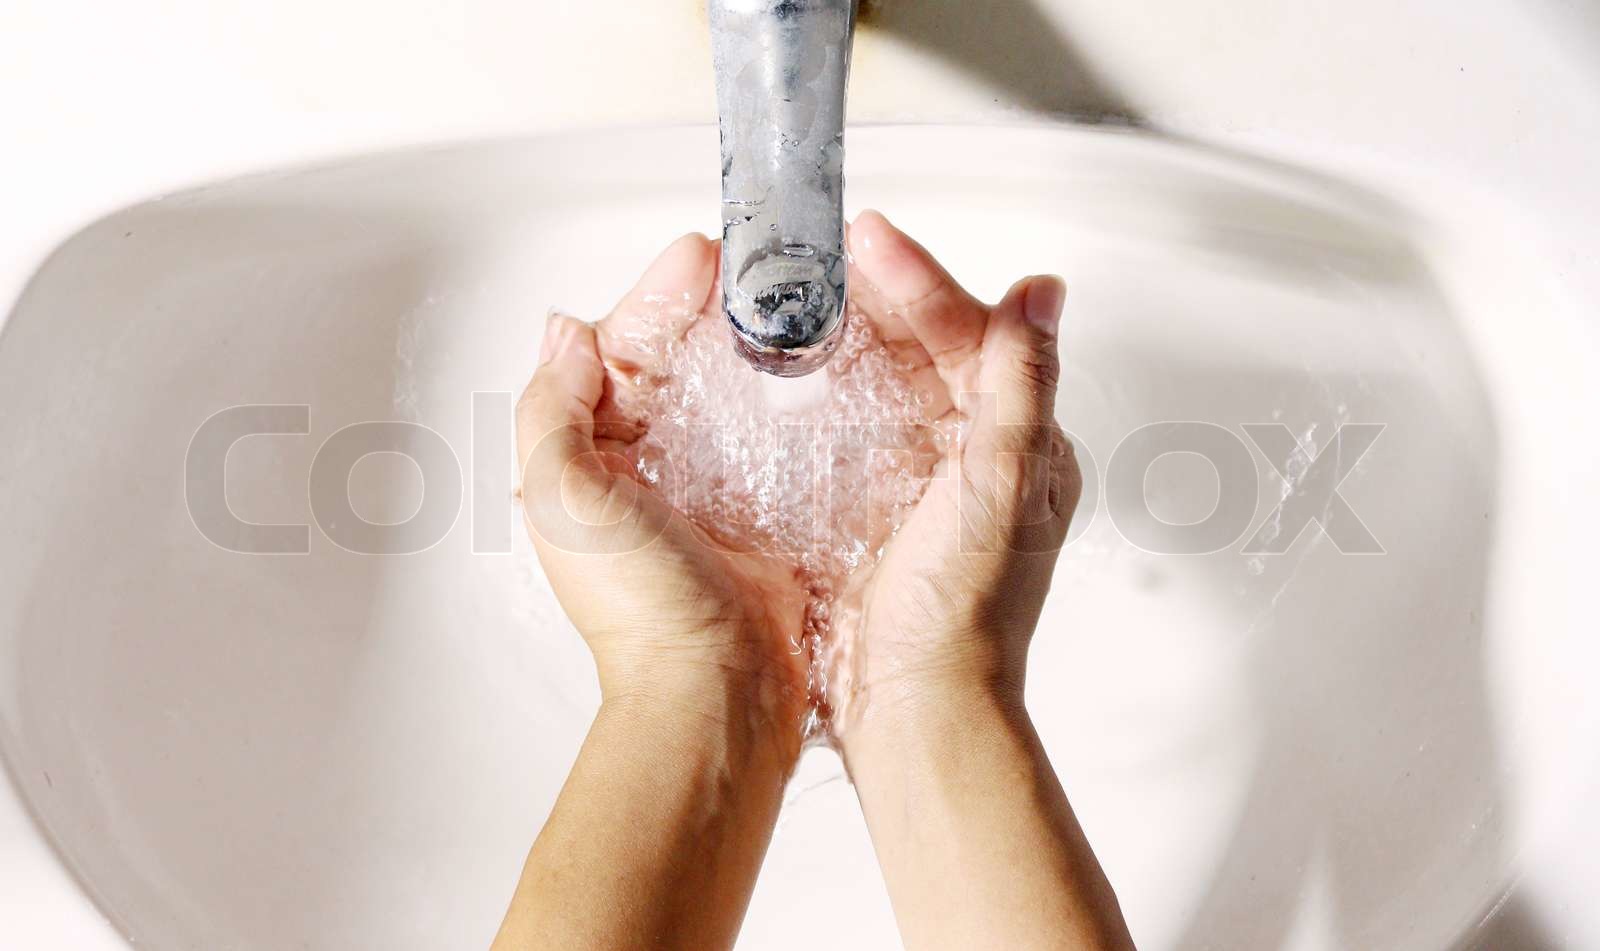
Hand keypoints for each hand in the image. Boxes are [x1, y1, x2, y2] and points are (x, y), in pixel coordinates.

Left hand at [516, 234, 808, 749]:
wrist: (719, 688)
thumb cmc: (640, 610)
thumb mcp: (563, 495)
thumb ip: (551, 410)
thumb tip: (566, 333)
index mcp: (587, 460)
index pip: (615, 353)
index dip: (653, 299)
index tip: (695, 261)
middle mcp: (642, 470)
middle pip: (671, 362)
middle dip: (702, 308)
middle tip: (744, 266)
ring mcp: (706, 488)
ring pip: (721, 391)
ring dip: (745, 344)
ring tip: (778, 299)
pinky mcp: (762, 509)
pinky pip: (772, 434)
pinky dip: (784, 395)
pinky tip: (807, 366)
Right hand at [831, 210, 1081, 734]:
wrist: (914, 708)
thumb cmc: (965, 612)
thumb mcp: (1001, 485)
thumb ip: (1021, 385)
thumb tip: (1045, 289)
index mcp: (1019, 444)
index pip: (970, 337)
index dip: (920, 281)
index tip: (867, 238)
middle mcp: (974, 457)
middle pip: (925, 350)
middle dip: (878, 296)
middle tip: (824, 251)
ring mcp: (920, 484)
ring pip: (884, 385)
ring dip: (845, 336)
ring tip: (800, 293)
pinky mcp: (870, 512)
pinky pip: (848, 432)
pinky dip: (820, 395)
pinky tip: (784, 372)